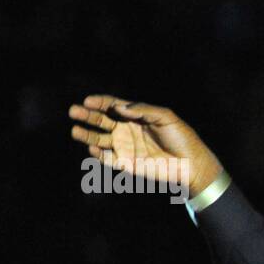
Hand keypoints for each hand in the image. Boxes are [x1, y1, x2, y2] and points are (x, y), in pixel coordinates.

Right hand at [68, 96, 222, 194]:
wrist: (190, 164)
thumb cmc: (181, 137)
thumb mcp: (165, 117)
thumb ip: (142, 109)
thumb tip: (118, 107)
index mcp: (135, 116)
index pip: (112, 105)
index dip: (99, 102)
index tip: (88, 100)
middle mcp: (126, 130)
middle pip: (101, 120)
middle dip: (86, 115)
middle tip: (73, 111)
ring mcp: (124, 146)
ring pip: (99, 139)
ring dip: (86, 135)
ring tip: (75, 131)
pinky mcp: (125, 163)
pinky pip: (106, 158)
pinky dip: (98, 154)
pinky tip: (94, 148)